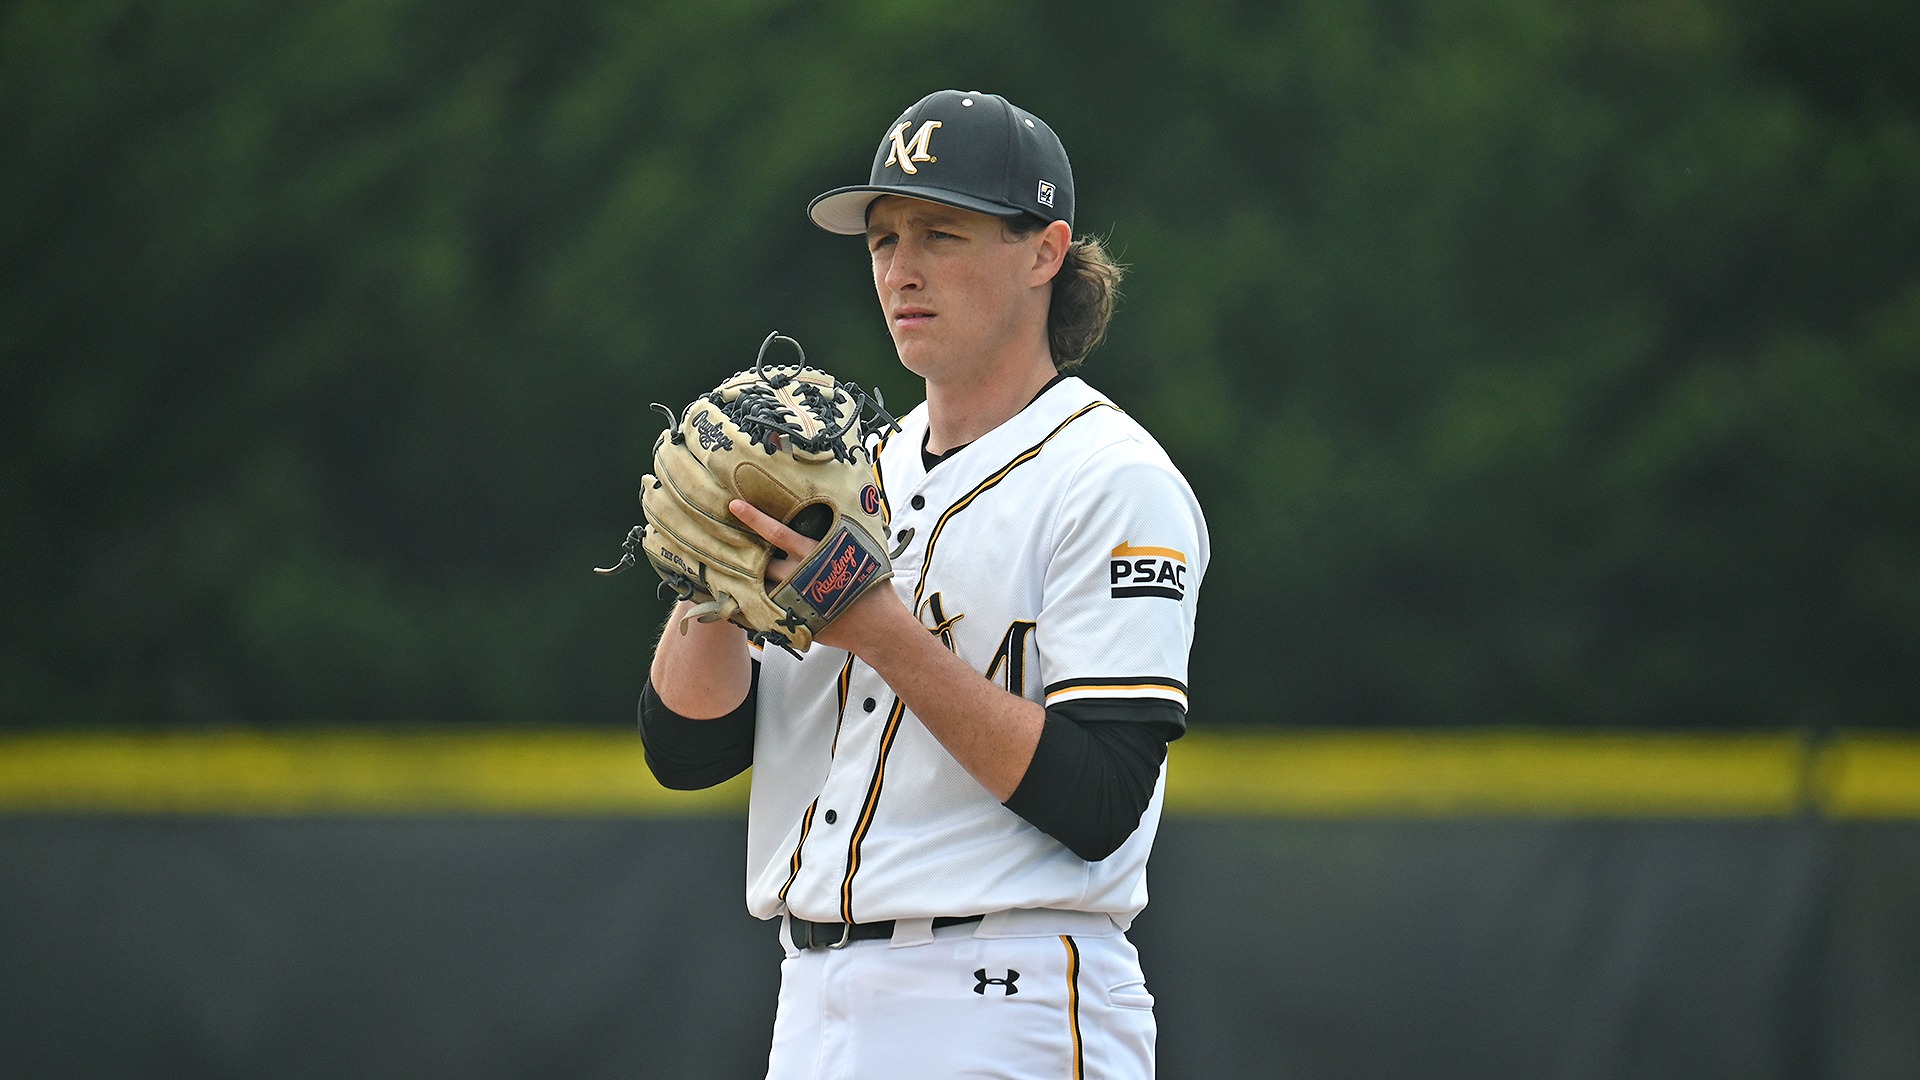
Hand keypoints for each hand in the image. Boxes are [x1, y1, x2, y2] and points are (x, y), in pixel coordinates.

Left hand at [727, 498, 907, 652]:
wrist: (876, 625)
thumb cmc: (872, 585)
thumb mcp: (859, 551)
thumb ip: (840, 535)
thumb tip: (838, 511)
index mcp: (814, 553)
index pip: (778, 532)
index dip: (754, 518)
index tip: (734, 505)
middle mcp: (799, 574)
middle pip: (761, 559)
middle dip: (743, 549)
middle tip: (724, 536)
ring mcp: (793, 598)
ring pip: (761, 583)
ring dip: (749, 575)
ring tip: (734, 566)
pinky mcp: (792, 618)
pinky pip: (767, 607)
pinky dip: (757, 600)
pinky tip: (747, 596)